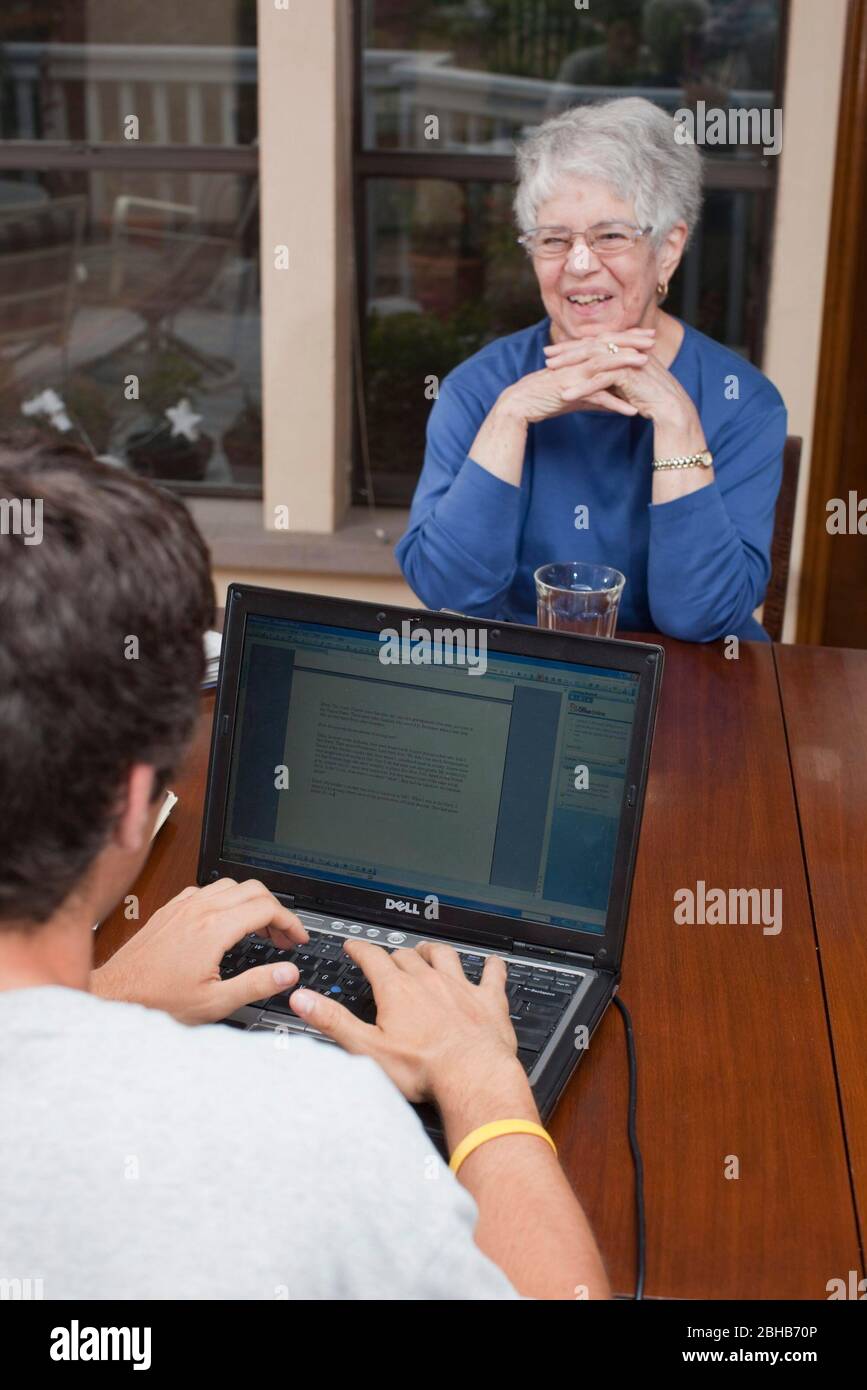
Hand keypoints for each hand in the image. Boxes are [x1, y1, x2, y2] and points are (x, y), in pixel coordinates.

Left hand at [91, 878, 308, 1024]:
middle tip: (283, 936)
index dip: (291, 922)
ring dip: (251, 902)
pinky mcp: (170, 910)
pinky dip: (225, 901)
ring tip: (259, 929)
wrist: (115, 996)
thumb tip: (288, 973)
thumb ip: (256, 984)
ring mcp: (182, 906)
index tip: (298, 938)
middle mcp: (198, 910)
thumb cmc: (157, 1001)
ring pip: (230, 885)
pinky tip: (224, 923)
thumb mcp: (215, 1002)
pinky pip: (206, 890)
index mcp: (214, 929)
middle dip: (276, 909)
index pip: (267, 908)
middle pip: (253, 889)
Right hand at [290, 939, 520, 1103]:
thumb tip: (304, 1000)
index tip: (355, 946)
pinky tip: (494, 962)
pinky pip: (492, 974)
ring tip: (427, 950)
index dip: (361, 949)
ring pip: (445, 956)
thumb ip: (334, 1021)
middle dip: (394, 954)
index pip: (373, 958)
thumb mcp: (367, 1048)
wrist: (473, 1076)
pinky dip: (492, 966)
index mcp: (398, 991)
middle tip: (387, 956)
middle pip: (407, 956)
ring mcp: (460, 988)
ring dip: (434, 951)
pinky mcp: (488, 1001)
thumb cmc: (424, 1069)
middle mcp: (429, 981)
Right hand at [500, 329, 655, 424]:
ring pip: (603, 364)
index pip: (607, 342)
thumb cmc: (547, 398)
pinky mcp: (570, 389)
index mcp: (579, 358)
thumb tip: (617, 401)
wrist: (521, 404)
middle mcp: (577, 361)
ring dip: (626, 362)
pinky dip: (615, 403)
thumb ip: (597, 394)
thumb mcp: (577, 394)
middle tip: (653, 338)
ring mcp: (574, 373)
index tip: (648, 335)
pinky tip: (631, 411)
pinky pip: (596, 395)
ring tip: (647, 363)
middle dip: (632, 341)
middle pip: (608, 346)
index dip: (628, 337)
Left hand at [550, 338, 697, 428]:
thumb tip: (593, 373)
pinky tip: (566, 395)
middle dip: (567, 350)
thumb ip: (611, 372)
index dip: (574, 345)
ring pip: (593, 359)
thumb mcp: (626, 381)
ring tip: (551, 373)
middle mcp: (627, 348)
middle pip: (591, 345)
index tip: (554, 350)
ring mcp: (628, 359)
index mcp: (626, 346)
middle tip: (546, 355)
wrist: (670, 408)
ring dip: (570, 366)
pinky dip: (582, 387)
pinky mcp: (629, 374)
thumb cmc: (648, 396)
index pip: (595, 341)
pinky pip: (601, 379)